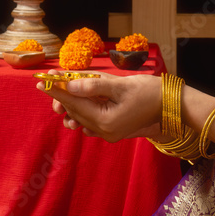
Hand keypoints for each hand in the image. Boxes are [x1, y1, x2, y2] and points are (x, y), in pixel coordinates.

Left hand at [38, 70, 162, 140]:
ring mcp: (109, 134)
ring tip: (65, 89)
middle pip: (75, 112)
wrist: (172, 105)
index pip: (74, 103)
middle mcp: (105, 131)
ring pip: (81, 117)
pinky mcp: (113, 131)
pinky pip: (90, 121)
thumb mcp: (121, 85)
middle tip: (51, 81)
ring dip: (71, 103)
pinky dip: (83, 110)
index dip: (57, 90)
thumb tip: (70, 84)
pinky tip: (81, 99)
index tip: (42, 81)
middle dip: (62, 96)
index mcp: (105, 121)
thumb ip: (94, 84)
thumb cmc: (149, 92)